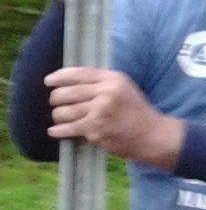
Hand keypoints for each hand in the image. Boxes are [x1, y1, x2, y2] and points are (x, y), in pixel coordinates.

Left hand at [45, 67, 181, 167]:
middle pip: (66, 93)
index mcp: (112, 79)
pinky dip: (58, 130)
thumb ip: (101, 82)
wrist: (152, 135)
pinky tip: (54, 130)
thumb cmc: (136, 111)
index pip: (78, 74)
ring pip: (64, 111)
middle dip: (56, 98)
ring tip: (60, 117)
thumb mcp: (124, 88)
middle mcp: (105, 93)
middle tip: (56, 102)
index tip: (48, 81)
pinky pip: (68, 128)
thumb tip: (71, 82)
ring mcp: (99, 112)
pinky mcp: (95, 130)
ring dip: (58, 116)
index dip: (59, 77)